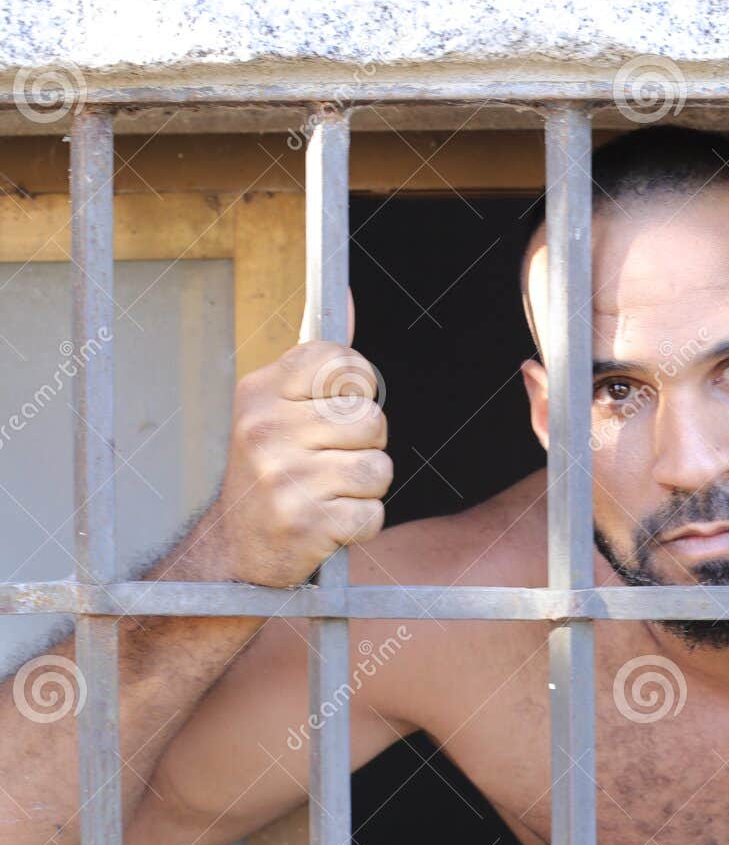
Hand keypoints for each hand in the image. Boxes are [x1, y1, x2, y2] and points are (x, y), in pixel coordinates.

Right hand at [205, 313, 390, 586]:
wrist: (233, 548)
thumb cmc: (271, 471)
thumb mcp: (278, 409)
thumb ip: (319, 365)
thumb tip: (347, 296)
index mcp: (260, 393)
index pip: (341, 360)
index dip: (357, 386)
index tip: (338, 408)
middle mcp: (265, 430)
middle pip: (371, 419)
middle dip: (364, 445)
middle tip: (328, 462)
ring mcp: (283, 478)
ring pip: (378, 468)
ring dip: (365, 487)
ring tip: (329, 492)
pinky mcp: (302, 523)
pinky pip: (372, 514)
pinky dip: (360, 524)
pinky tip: (327, 522)